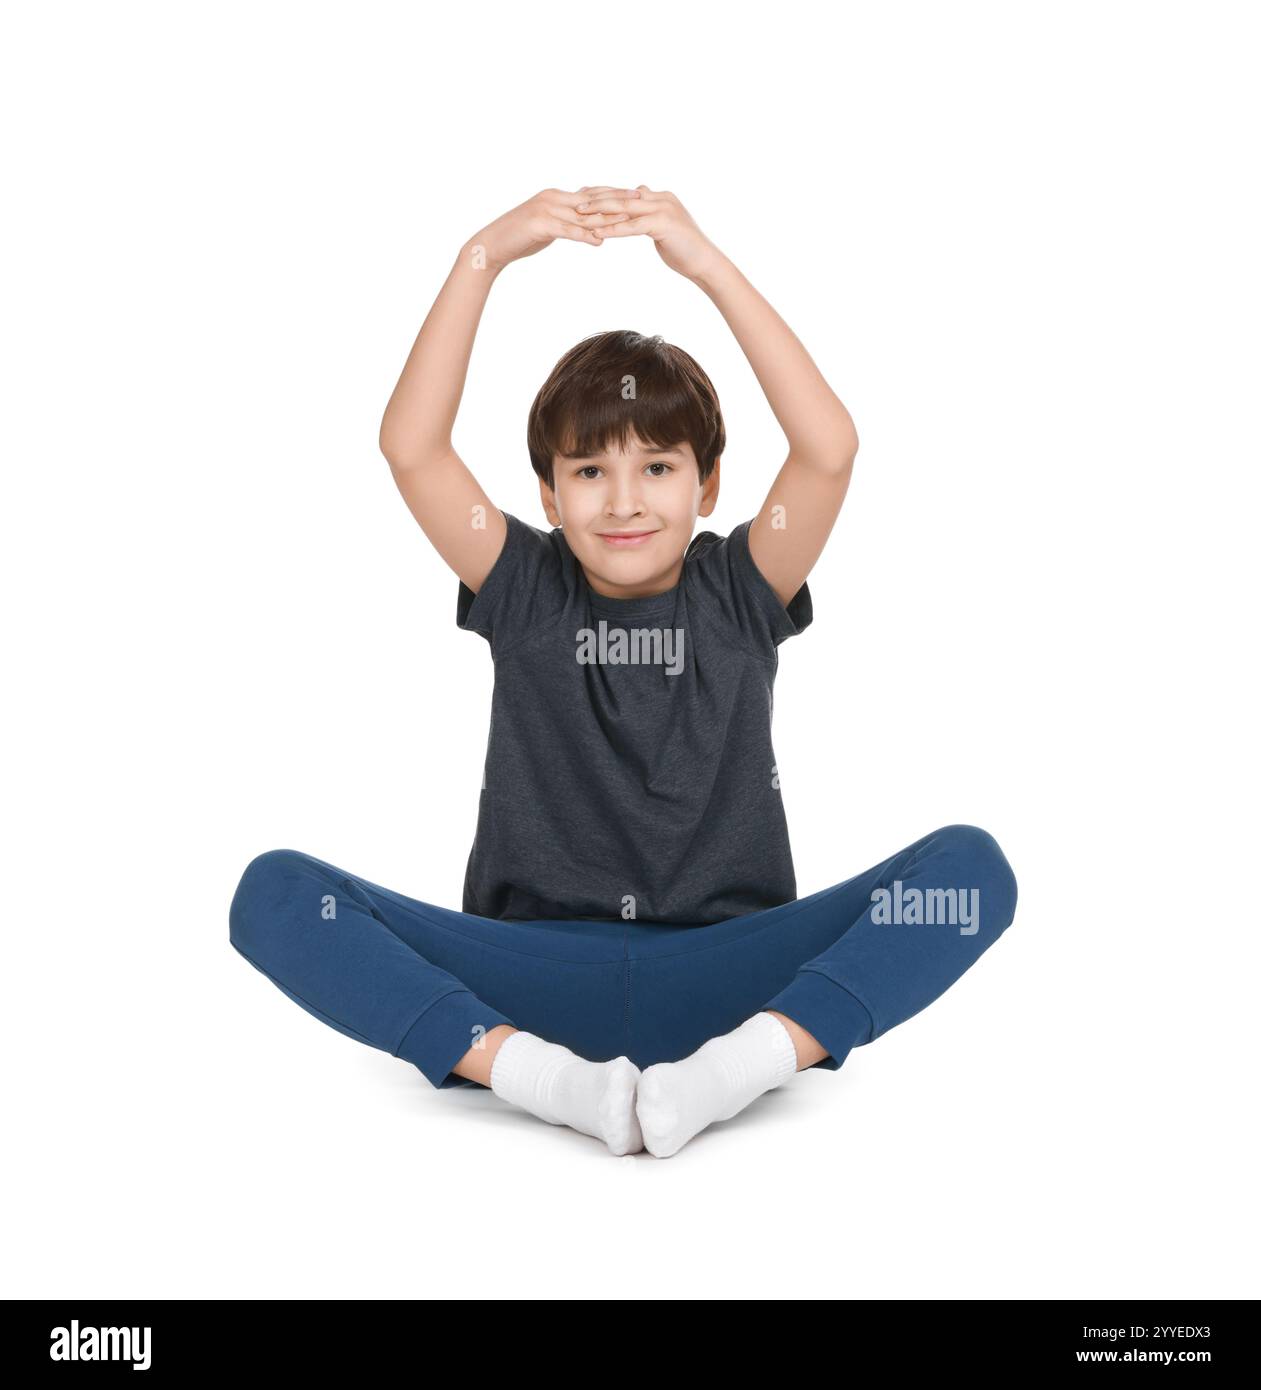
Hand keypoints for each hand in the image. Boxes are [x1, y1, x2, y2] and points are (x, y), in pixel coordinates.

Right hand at [470, 187, 637, 271]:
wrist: (492, 245)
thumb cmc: (520, 238)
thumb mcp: (550, 228)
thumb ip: (570, 224)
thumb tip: (592, 230)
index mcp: (558, 196)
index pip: (592, 192)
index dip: (615, 193)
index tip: (637, 194)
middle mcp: (554, 198)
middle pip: (593, 198)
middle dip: (618, 199)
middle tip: (642, 199)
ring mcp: (546, 209)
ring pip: (583, 214)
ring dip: (607, 217)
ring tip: (629, 220)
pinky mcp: (539, 225)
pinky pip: (566, 230)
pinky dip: (584, 235)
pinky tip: (599, 241)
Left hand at [581, 186, 725, 280]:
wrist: (705, 263)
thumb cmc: (685, 250)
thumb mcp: (664, 227)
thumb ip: (650, 214)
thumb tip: (640, 198)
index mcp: (658, 197)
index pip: (625, 192)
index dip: (603, 193)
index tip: (582, 194)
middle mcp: (659, 198)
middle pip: (621, 196)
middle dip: (596, 199)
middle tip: (574, 201)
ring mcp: (662, 209)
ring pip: (624, 209)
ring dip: (600, 212)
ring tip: (580, 215)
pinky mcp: (662, 224)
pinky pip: (632, 226)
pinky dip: (614, 230)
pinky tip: (597, 234)